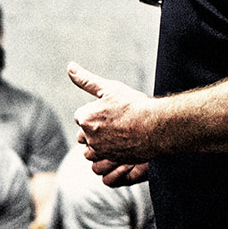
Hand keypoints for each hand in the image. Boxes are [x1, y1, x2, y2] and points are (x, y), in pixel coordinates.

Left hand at [69, 63, 158, 184]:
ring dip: (99, 143)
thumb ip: (86, 80)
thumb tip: (70, 67)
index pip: (81, 115)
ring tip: (118, 133)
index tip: (110, 110)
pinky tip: (123, 143)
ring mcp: (101, 151)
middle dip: (95, 128)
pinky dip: (110, 152)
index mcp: (85, 118)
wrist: (157, 126)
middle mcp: (89, 137)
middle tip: (116, 121)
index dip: (96, 111)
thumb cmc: (135, 105)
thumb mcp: (110, 88)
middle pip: (85, 133)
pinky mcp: (112, 161)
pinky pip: (103, 160)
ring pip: (92, 149)